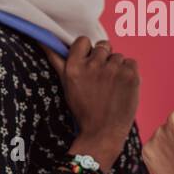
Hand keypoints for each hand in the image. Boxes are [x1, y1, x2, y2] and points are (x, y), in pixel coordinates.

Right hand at [44, 37, 139, 170]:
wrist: (103, 132)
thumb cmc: (83, 109)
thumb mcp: (66, 84)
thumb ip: (57, 60)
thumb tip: (42, 41)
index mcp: (74, 66)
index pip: (83, 41)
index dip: (88, 51)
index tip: (89, 63)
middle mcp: (93, 65)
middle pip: (103, 46)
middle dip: (103, 59)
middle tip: (102, 79)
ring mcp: (113, 69)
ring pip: (118, 56)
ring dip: (117, 67)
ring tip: (112, 87)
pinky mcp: (129, 75)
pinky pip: (131, 63)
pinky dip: (129, 73)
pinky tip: (122, 87)